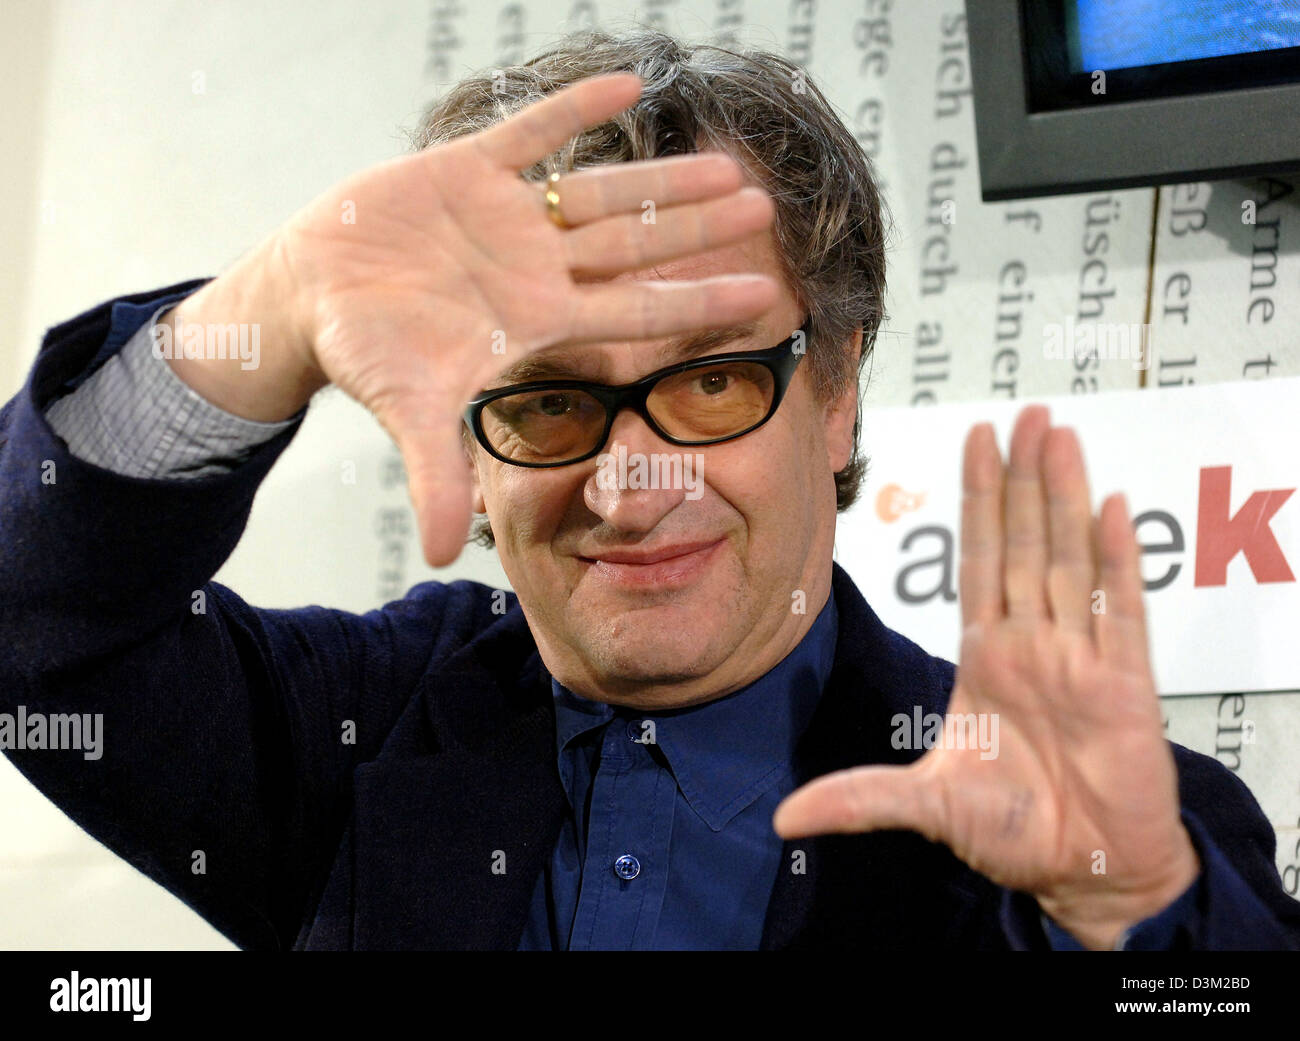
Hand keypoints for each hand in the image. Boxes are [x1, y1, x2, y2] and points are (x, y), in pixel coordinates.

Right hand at [167, 73, 778, 564]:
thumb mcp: (407, 411)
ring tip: (728, 163)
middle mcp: (536, 267)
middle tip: (766, 212)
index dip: (698, 304)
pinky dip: (573, 108)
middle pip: (636, 246)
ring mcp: (508, 216)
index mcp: (535, 318)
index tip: (764, 296)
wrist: (312, 297)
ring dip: (661, 177)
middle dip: (698, 230)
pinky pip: (530, 131)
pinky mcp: (466, 169)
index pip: (635, 312)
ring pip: (602, 190)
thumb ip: (435, 474)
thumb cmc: (365, 355)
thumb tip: (443, 554)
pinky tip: (628, 81)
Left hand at [773, 404, 1198, 948]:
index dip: (980, 500)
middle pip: (1026, 545)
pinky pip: (1121, 612)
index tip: (976, 441)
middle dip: (1023, 479)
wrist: (1085, 875)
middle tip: (1024, 414)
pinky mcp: (1125, 687)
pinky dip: (1117, 562)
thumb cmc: (1016, 833)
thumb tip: (783, 820)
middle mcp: (1034, 646)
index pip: (981, 561)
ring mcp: (1080, 660)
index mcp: (988, 658)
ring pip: (1069, 561)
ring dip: (1064, 498)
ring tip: (1058, 436)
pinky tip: (1111, 510)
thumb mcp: (927, 806)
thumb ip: (860, 799)